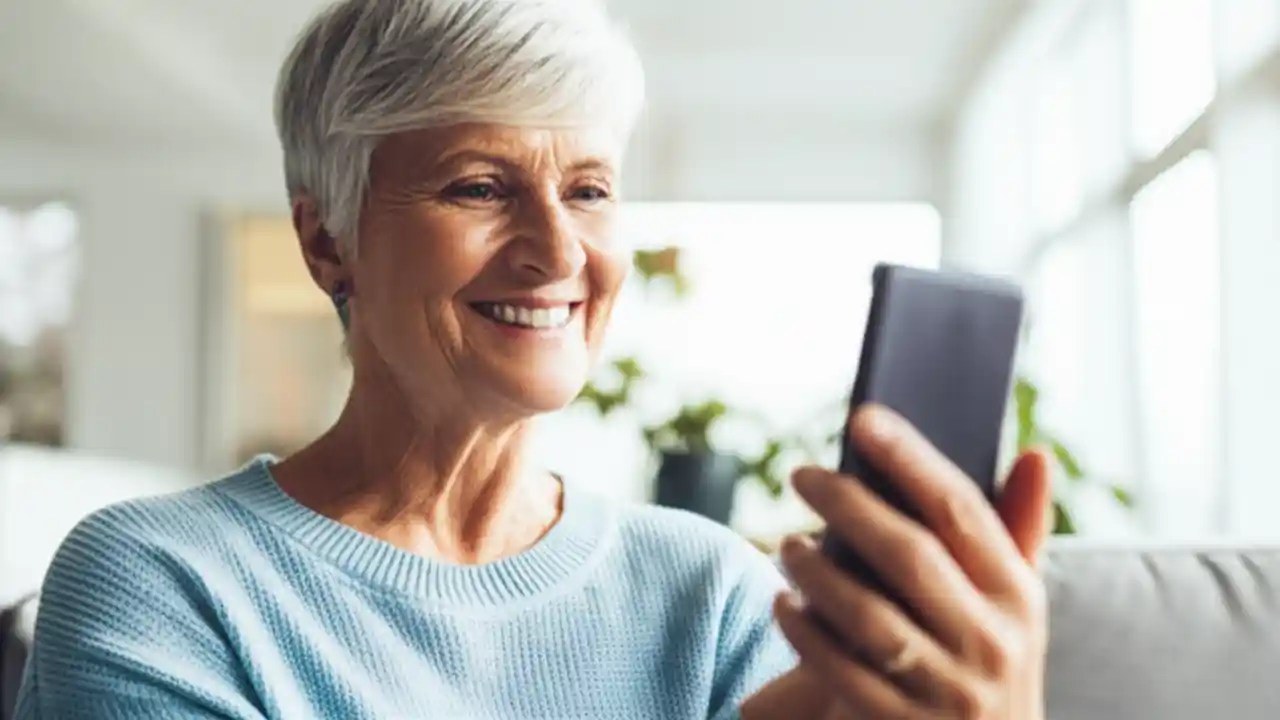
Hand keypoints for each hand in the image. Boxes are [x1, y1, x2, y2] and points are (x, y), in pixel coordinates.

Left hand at [742, 404, 1051, 719]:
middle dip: (848, 505)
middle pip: (909, 555)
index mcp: (1020, 595)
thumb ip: (1017, 529)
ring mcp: (950, 693)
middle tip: (801, 474)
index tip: (862, 418)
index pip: (961, 509)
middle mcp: (993, 643)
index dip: (911, 458)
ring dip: (817, 573)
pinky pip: (842, 672)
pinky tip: (784, 605)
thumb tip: (1037, 453)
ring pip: (869, 617)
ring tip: (787, 544)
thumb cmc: (987, 655)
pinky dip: (806, 633)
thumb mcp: (1014, 602)